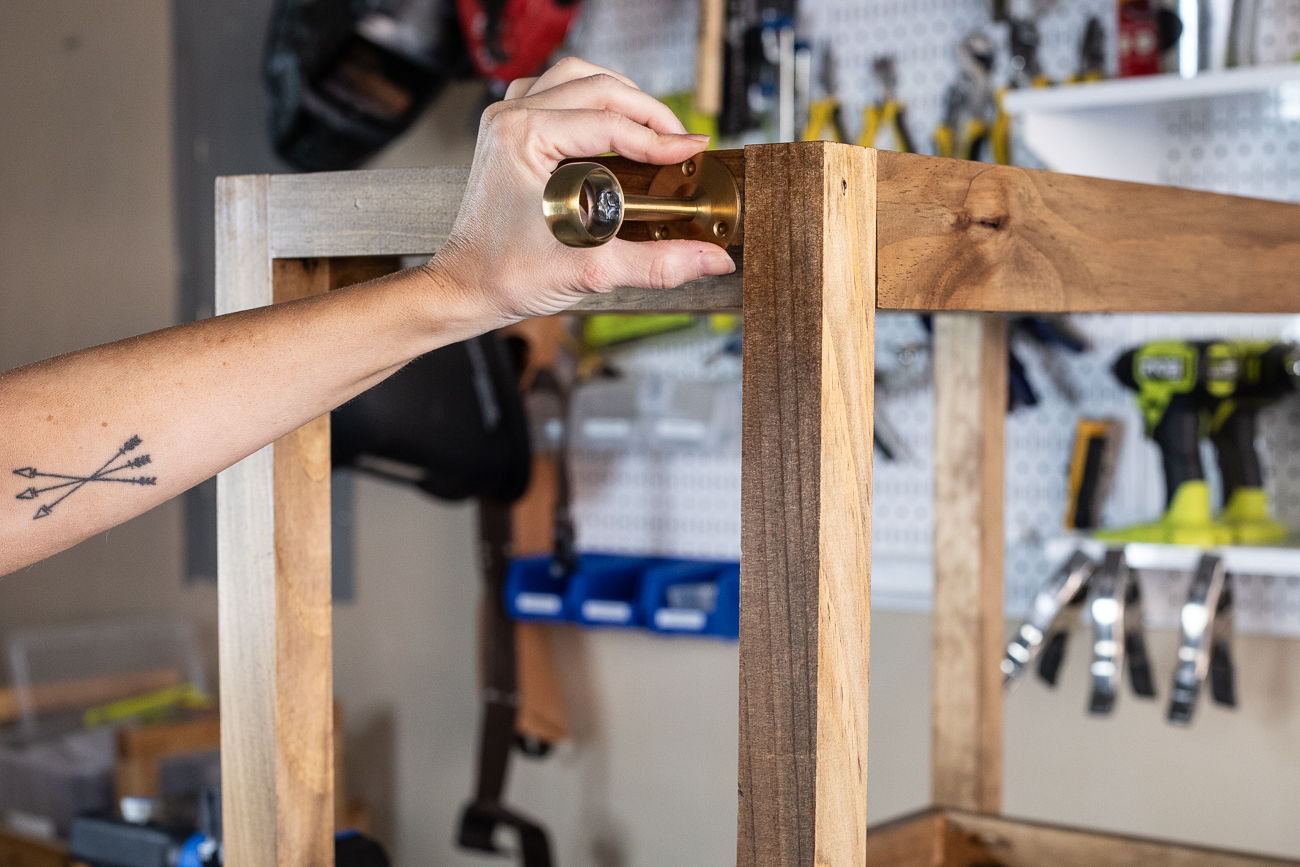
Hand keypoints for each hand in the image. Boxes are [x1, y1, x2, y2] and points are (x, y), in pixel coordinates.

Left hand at [425, 57, 736, 325]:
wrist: (466, 288)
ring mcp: (509, 121)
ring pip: (577, 78)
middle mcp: (513, 119)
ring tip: (653, 126)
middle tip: (681, 141)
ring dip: (620, 95)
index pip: (610, 123)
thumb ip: (657, 263)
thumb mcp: (590, 268)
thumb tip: (712, 258)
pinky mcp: (511, 132)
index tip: (694, 152)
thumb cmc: (506, 275)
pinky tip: (609, 122)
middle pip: (598, 87)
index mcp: (525, 137)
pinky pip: (555, 91)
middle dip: (648, 111)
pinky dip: (588, 98)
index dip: (660, 138)